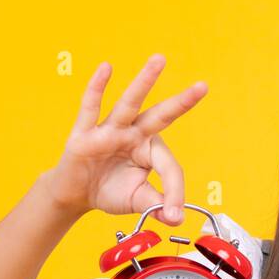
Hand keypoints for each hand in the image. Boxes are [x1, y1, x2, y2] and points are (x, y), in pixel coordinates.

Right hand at [41, 54, 207, 224]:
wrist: (75, 194)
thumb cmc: (109, 190)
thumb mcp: (137, 201)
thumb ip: (157, 205)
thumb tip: (176, 219)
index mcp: (149, 150)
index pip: (169, 166)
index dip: (174, 191)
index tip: (173, 213)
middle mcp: (133, 135)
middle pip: (160, 116)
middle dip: (181, 102)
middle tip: (202, 87)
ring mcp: (109, 130)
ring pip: (129, 103)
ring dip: (145, 81)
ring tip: (159, 60)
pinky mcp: (84, 133)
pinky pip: (91, 107)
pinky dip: (97, 88)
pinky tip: (106, 68)